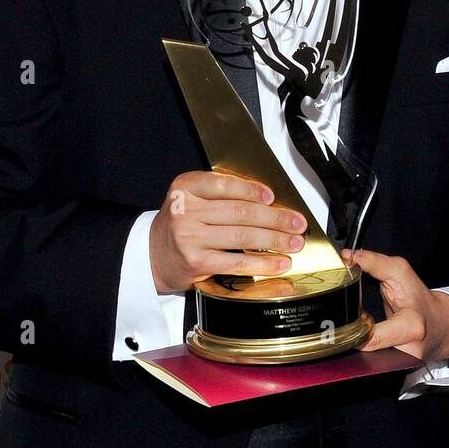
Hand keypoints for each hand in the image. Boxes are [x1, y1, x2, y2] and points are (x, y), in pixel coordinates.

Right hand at [149, 170, 307, 292]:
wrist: (151, 255)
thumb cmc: (181, 223)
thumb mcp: (192, 198)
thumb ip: (222, 194)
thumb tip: (269, 201)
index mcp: (186, 187)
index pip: (224, 184)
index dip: (252, 190)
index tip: (273, 197)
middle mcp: (186, 210)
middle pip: (240, 212)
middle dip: (276, 218)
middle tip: (297, 223)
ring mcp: (190, 238)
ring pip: (243, 236)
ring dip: (275, 240)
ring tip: (294, 242)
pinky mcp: (197, 263)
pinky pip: (237, 262)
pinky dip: (263, 263)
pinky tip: (278, 263)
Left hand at [346, 248, 448, 363]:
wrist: (441, 326)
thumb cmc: (420, 300)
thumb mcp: (401, 274)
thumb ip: (375, 263)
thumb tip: (348, 258)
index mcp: (412, 327)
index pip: (370, 337)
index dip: (353, 327)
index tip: (348, 317)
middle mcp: (409, 353)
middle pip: (364, 354)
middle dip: (351, 338)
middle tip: (349, 324)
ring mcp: (402, 367)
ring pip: (365, 364)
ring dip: (356, 347)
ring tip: (360, 331)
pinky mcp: (396, 373)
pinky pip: (371, 365)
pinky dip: (364, 353)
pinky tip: (367, 341)